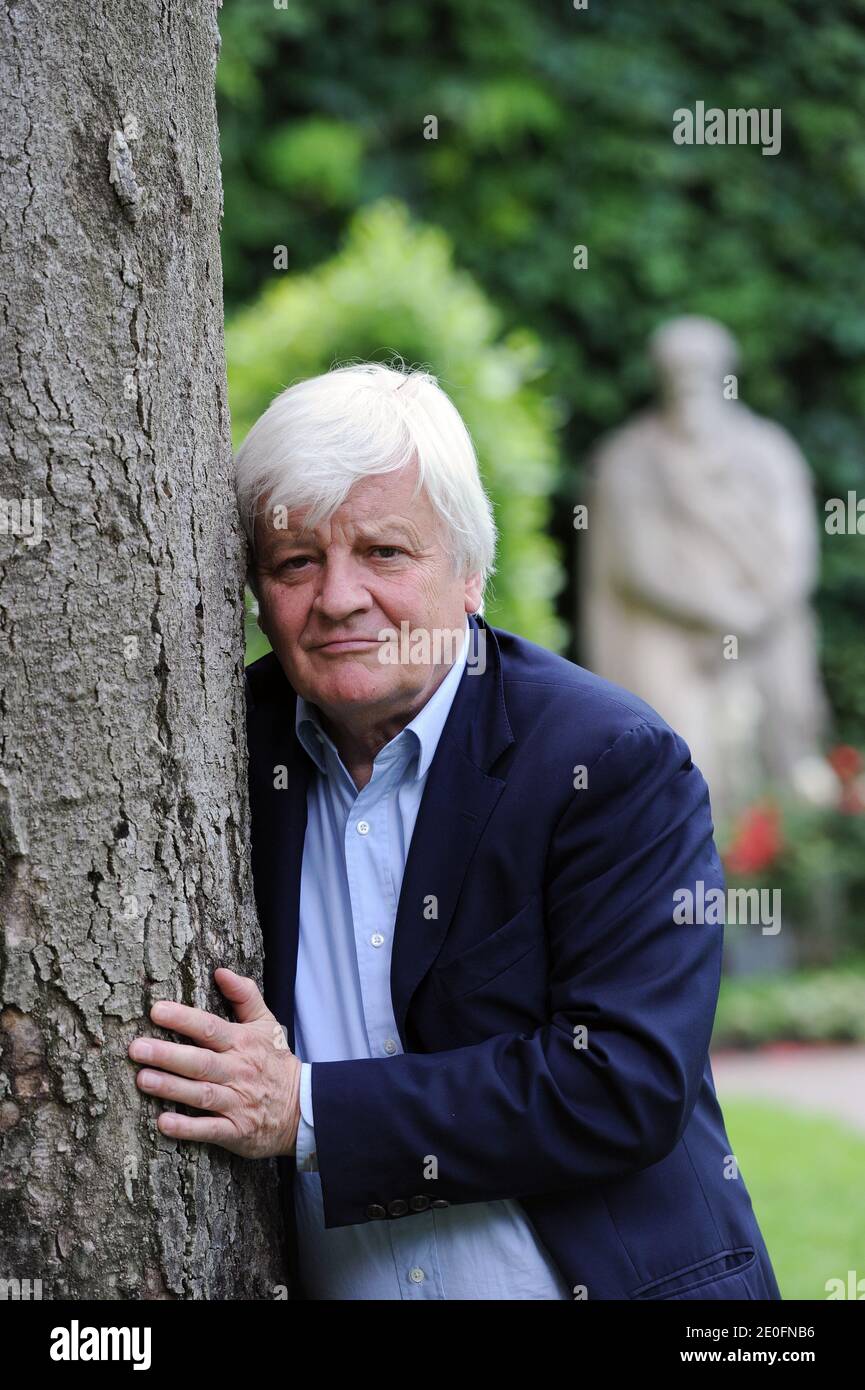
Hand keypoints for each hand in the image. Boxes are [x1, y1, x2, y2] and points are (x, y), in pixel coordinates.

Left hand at [127, 967, 301, 1158]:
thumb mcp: (266, 1023)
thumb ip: (244, 995)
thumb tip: (221, 971)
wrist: (303, 1107)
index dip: (183, 1019)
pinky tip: (163, 1122)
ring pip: (201, 1094)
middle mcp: (238, 1072)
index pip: (210, 1028)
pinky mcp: (236, 1131)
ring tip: (143, 1079)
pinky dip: (187, 1128)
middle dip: (167, 1055)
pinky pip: (209, 1129)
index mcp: (242, 1043)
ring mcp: (237, 1102)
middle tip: (137, 1048)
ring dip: (171, 1088)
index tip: (156, 1010)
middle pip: (200, 1062)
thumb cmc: (275, 1061)